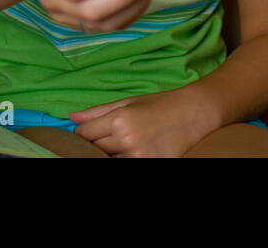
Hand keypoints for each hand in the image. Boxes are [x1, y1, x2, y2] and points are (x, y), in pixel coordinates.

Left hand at [70, 88, 220, 157]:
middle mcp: (127, 139)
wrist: (195, 113)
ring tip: (124, 144)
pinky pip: (127, 166)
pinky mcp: (152, 165)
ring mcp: (139, 156)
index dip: (83, 133)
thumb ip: (98, 111)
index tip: (89, 132)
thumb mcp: (130, 102)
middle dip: (96, 145)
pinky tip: (133, 151)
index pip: (84, 133)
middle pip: (94, 150)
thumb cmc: (162, 105)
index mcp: (119, 119)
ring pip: (109, 161)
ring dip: (111, 155)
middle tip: (108, 139)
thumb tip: (71, 118)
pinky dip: (126, 160)